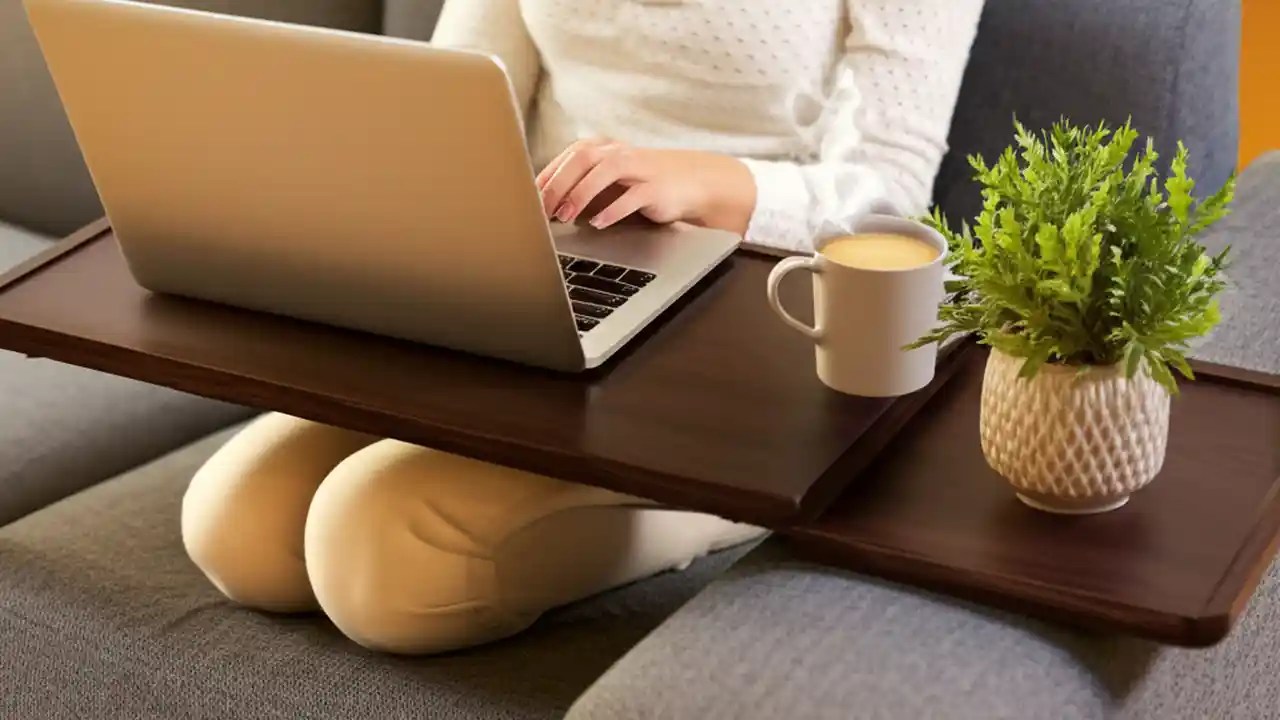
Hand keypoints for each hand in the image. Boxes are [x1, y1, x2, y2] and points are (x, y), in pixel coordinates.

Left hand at [535, 139, 756, 233]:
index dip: (546, 177)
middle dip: (559, 184)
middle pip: (582, 159)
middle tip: (542, 209)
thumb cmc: (641, 183)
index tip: (527, 199)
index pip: (567, 157)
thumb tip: (542, 205)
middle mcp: (618, 152)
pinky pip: (632, 196)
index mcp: (602, 148)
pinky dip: (613, 209)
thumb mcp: (607, 180)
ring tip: (566, 215)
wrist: (691, 183)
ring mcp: (639, 168)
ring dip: (581, 194)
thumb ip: (578, 186)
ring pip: (606, 171)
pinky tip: (599, 222)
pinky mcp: (656, 188)